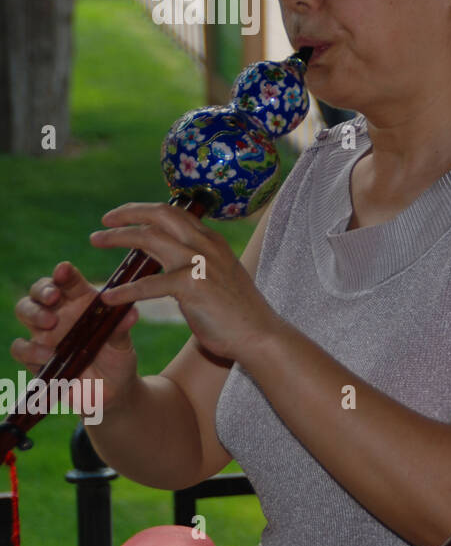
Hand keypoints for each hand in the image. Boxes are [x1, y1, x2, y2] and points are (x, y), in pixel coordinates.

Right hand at [12, 261, 141, 415]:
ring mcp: (45, 334)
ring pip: (25, 311)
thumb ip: (121, 329)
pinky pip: (20, 347)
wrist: (111, 391)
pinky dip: (30, 349)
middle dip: (42, 289)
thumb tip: (131, 313)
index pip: (69, 281)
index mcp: (83, 302)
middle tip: (53, 297)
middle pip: (39, 291)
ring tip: (51, 323)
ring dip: (34, 313)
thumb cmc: (118, 359)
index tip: (64, 270)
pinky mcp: (35, 357)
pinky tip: (48, 355)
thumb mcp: (123, 344)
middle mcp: (60, 313)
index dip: (64, 273)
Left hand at [87, 202, 285, 365]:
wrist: (260, 335)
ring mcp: (201, 263)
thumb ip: (193, 261)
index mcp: (212, 241)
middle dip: (128, 213)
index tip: (120, 216)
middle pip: (160, 214)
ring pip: (150, 238)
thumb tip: (163, 255)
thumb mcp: (216, 275)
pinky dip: (124, 290)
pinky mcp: (193, 286)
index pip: (174, 212)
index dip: (143, 210)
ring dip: (118, 237)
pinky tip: (107, 297)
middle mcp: (206, 245)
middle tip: (104, 221)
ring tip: (95, 241)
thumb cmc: (236, 312)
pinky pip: (149, 284)